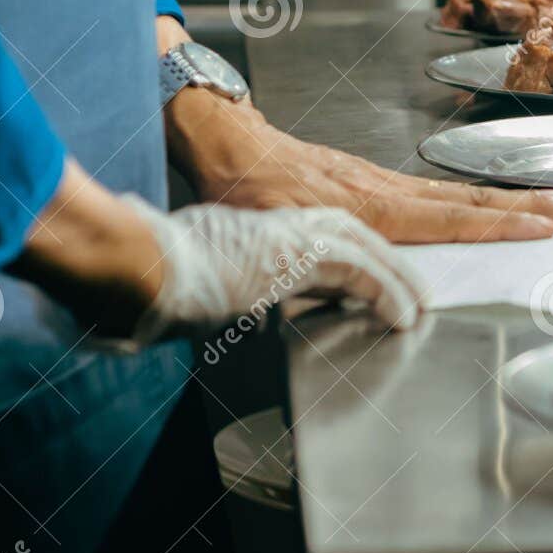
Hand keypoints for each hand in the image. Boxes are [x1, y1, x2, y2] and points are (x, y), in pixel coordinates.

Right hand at [125, 195, 428, 340]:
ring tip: (418, 305)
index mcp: (255, 234)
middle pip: (351, 237)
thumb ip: (202, 296)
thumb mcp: (184, 283)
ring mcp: (287, 235)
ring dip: (397, 277)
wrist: (133, 260)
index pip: (319, 243)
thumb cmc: (144, 273)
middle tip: (412, 291)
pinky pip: (358, 271)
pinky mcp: (297, 251)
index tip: (368, 288)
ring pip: (364, 249)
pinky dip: (385, 291)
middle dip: (386, 263)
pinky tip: (402, 313)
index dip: (351, 264)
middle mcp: (276, 228)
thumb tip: (180, 324)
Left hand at [165, 86, 552, 242]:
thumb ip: (322, 266)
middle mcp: (390, 192)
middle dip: (531, 206)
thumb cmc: (249, 190)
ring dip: (513, 201)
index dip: (502, 226)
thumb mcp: (278, 236)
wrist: (229, 145)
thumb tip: (368, 293)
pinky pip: (440, 193)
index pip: (453, 219)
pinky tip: (488, 208)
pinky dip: (477, 200)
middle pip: (473, 201)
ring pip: (462, 194)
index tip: (545, 228)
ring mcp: (387, 183)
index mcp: (374, 208)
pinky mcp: (378, 182)